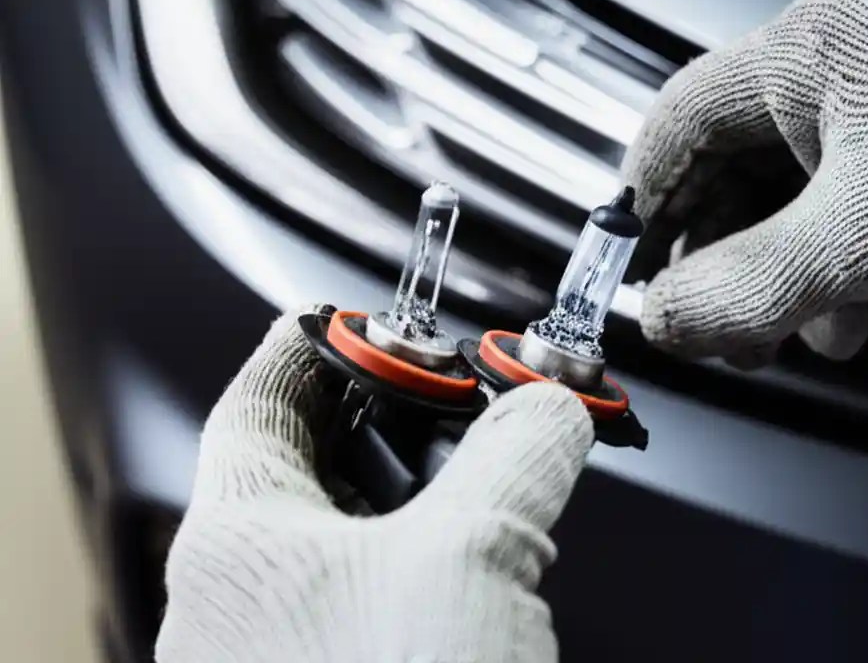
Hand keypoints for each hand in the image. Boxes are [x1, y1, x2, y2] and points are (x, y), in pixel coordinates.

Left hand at [156, 309, 592, 661]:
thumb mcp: (477, 552)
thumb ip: (519, 452)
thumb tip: (553, 403)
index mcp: (238, 541)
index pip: (261, 395)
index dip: (322, 341)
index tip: (367, 315)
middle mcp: (245, 602)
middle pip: (312, 465)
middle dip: (394, 421)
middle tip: (465, 393)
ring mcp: (287, 659)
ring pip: (352, 542)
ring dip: (426, 500)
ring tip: (497, 475)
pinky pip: (378, 608)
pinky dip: (436, 571)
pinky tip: (494, 577)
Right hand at [625, 0, 867, 361]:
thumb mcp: (853, 245)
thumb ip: (744, 287)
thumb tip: (665, 320)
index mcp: (806, 54)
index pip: (680, 119)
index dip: (642, 200)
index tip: (627, 263)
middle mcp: (837, 67)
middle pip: (731, 167)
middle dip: (719, 258)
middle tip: (711, 324)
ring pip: (784, 198)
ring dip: (778, 276)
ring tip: (795, 336)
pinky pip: (837, 207)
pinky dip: (829, 266)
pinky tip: (850, 318)